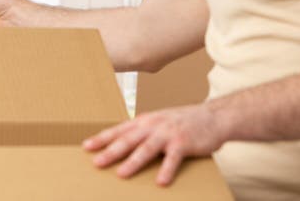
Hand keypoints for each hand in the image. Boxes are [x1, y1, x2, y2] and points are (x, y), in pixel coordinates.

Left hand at [82, 104, 225, 185]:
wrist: (213, 116)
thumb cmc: (182, 121)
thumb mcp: (158, 121)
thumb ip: (141, 131)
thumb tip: (121, 143)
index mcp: (145, 121)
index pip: (119, 130)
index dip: (102, 138)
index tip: (86, 147)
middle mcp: (153, 125)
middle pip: (128, 140)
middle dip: (111, 151)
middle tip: (96, 162)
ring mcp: (168, 134)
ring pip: (147, 149)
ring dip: (133, 162)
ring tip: (121, 174)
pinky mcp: (184, 143)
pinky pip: (174, 159)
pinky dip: (167, 170)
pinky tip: (160, 182)